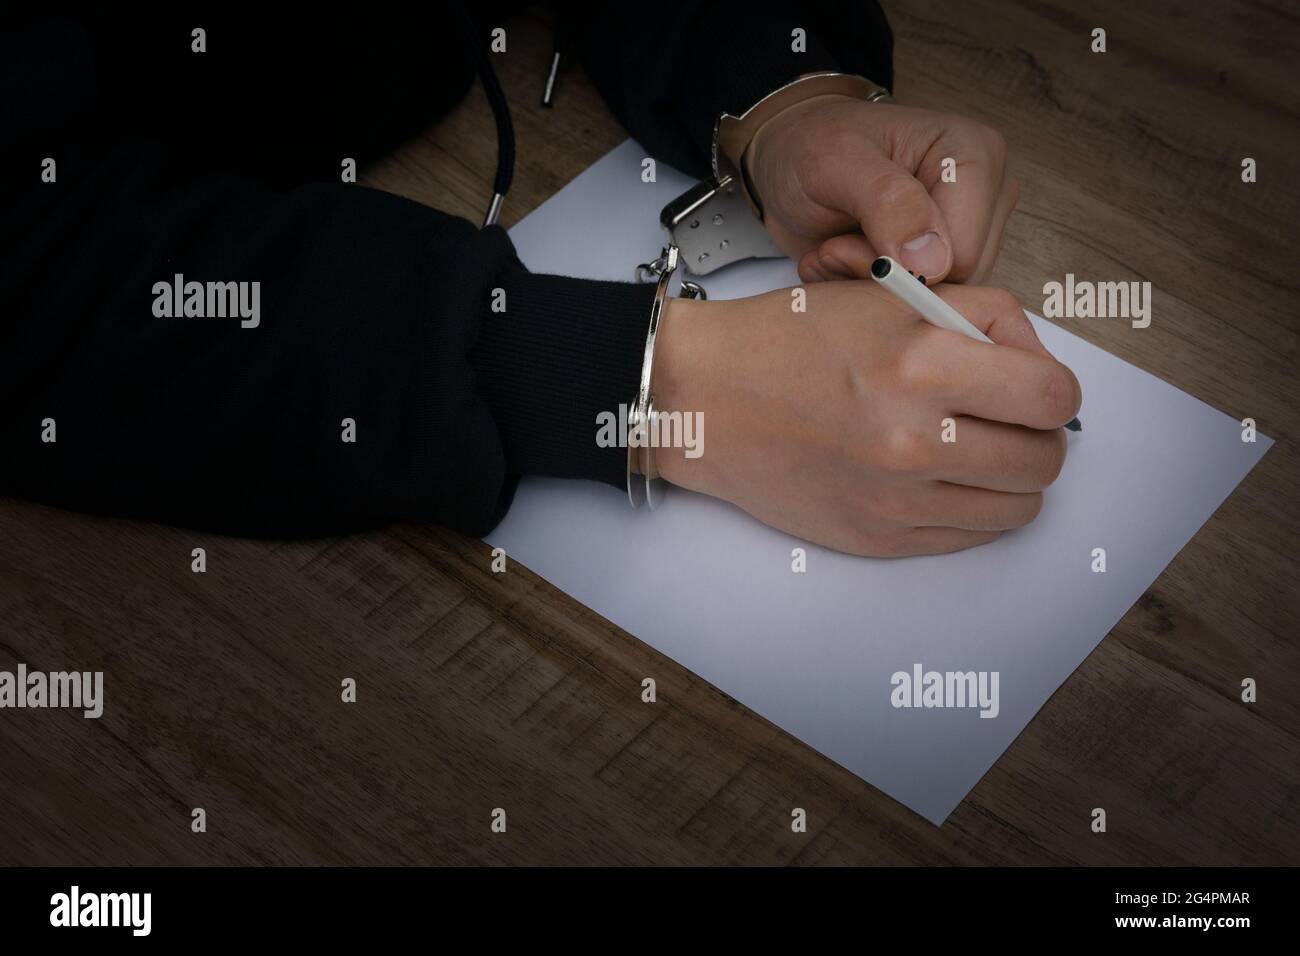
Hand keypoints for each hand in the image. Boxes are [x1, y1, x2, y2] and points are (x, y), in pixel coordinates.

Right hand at [651, 282, 1080, 556]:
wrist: (707, 398)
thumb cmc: (791, 338)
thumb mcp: (889, 293)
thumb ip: (982, 316)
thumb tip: (1037, 364)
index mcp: (921, 365)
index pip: (1053, 397)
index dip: (1052, 390)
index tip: (1030, 388)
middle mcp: (914, 441)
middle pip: (1044, 462)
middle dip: (1036, 437)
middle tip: (1003, 420)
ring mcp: (897, 501)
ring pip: (1016, 510)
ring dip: (1007, 479)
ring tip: (970, 450)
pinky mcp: (879, 539)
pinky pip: (967, 537)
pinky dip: (966, 508)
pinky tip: (932, 477)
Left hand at [743, 95, 1017, 285]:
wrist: (789, 159)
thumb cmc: (809, 147)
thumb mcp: (834, 163)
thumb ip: (887, 202)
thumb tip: (932, 261)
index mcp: (975, 155)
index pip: (963, 253)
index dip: (901, 267)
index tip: (840, 245)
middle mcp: (985, 194)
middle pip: (956, 281)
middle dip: (886, 277)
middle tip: (832, 248)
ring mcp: (969, 229)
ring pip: (938, 298)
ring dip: (874, 286)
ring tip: (834, 250)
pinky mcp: (945, 258)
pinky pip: (921, 302)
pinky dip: (873, 293)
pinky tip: (843, 262)